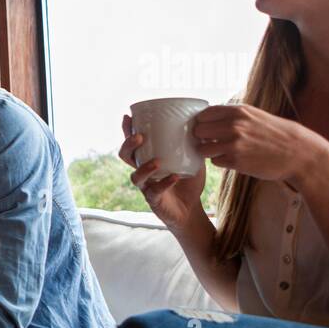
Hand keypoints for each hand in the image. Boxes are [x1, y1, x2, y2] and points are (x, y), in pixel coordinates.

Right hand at [119, 114, 207, 230]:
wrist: (190, 209)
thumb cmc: (188, 182)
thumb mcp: (191, 158)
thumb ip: (192, 144)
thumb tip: (202, 122)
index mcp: (147, 159)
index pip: (133, 143)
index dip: (126, 131)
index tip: (127, 117)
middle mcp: (143, 172)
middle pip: (126, 157)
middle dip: (129, 145)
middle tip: (139, 137)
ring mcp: (146, 187)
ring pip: (135, 177)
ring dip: (144, 168)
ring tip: (157, 162)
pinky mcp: (154, 200)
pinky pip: (155, 191)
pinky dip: (165, 183)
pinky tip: (174, 176)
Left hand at [193, 104, 328, 186]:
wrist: (300, 153)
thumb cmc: (277, 134)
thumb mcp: (256, 116)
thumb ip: (233, 116)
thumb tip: (207, 119)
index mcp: (239, 111)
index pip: (203, 114)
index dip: (203, 123)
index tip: (208, 128)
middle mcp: (234, 125)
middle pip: (198, 131)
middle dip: (202, 138)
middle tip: (212, 142)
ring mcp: (234, 144)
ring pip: (202, 148)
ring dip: (209, 151)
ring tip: (221, 151)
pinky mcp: (236, 161)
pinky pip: (215, 161)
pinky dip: (220, 161)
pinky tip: (232, 159)